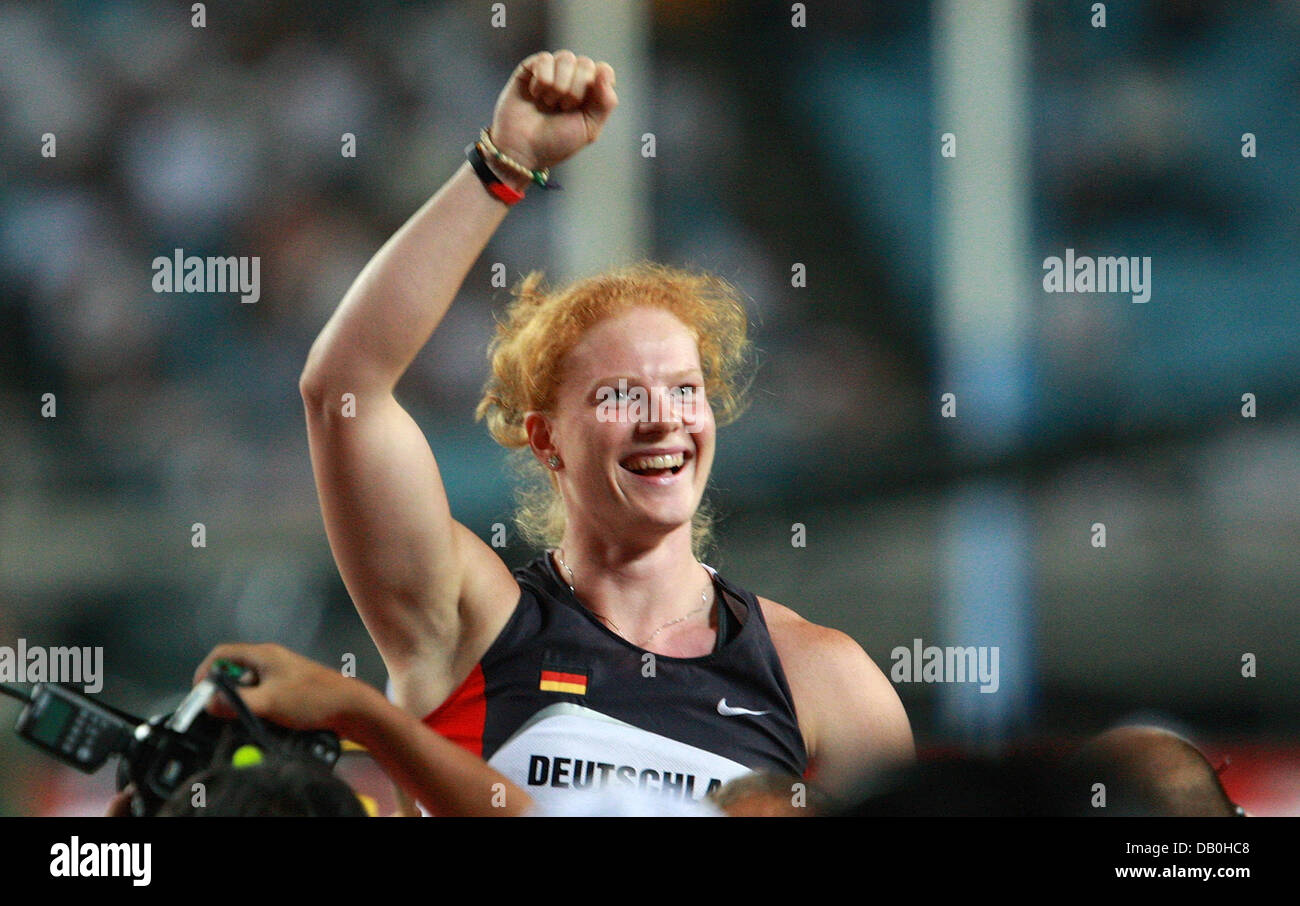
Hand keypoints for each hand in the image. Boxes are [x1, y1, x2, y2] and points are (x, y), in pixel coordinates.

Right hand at [192, 643, 362, 734]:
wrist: (351, 708)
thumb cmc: (312, 700)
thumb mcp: (269, 703)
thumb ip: (237, 702)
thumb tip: (207, 703)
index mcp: (264, 655)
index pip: (222, 653)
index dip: (205, 671)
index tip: (200, 695)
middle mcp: (271, 660)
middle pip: (233, 670)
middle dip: (222, 689)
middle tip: (218, 711)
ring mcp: (281, 674)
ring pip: (248, 685)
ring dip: (240, 700)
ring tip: (240, 718)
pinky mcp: (290, 689)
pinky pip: (262, 694)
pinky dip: (255, 705)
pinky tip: (260, 720)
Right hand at [489, 50, 617, 171]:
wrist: (523, 149)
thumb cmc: (556, 143)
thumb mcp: (589, 129)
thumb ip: (606, 102)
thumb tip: (604, 70)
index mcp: (590, 92)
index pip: (603, 70)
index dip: (596, 85)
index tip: (584, 104)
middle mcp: (572, 78)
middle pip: (585, 63)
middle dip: (575, 90)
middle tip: (562, 108)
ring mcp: (551, 72)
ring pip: (566, 58)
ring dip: (558, 85)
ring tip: (548, 103)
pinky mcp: (530, 68)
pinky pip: (544, 59)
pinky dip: (542, 80)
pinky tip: (535, 94)